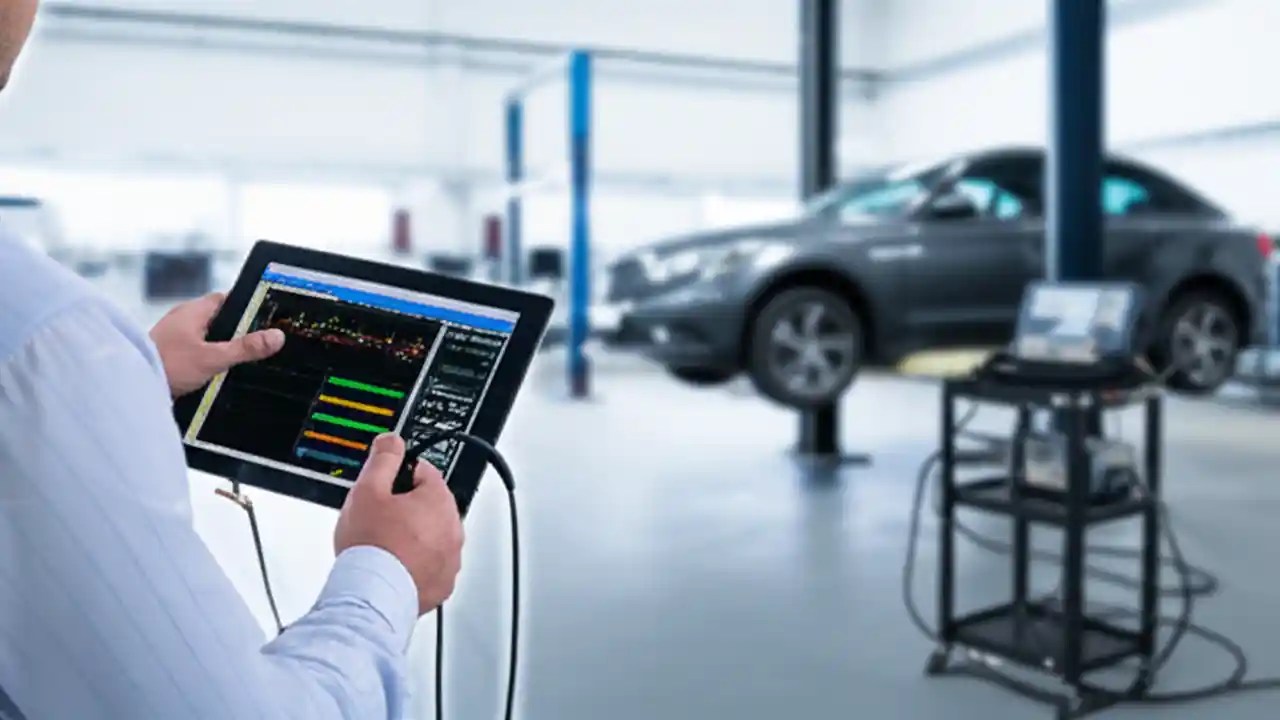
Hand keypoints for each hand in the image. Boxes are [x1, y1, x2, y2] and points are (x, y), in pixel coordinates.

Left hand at [150, 292, 285, 397]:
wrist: (130, 388)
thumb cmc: (166, 365)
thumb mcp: (213, 358)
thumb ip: (245, 348)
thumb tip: (276, 337)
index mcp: (192, 311)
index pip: (225, 299)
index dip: (245, 305)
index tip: (264, 315)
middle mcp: (182, 320)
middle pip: (218, 319)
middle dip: (236, 331)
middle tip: (256, 343)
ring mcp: (174, 337)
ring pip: (206, 337)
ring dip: (220, 347)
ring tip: (238, 360)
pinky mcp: (169, 355)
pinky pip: (195, 351)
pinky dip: (206, 358)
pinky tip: (214, 372)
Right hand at [335, 434, 463, 614]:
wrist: (372, 594)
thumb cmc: (372, 545)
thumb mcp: (368, 490)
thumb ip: (384, 460)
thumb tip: (393, 441)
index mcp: (438, 500)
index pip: (424, 472)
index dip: (400, 477)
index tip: (385, 487)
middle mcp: (453, 528)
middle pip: (430, 506)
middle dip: (407, 509)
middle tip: (380, 520)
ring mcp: (451, 558)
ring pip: (432, 537)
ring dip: (414, 538)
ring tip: (385, 546)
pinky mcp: (443, 584)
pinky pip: (431, 566)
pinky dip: (417, 565)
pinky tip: (394, 567)